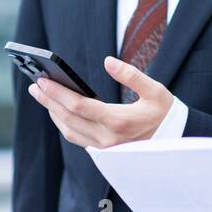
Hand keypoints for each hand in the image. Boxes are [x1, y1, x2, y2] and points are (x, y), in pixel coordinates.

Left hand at [27, 55, 173, 147]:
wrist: (176, 139)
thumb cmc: (166, 113)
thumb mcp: (156, 90)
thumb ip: (131, 75)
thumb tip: (108, 61)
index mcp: (119, 121)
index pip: (78, 106)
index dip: (58, 93)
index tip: (43, 80)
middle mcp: (108, 137)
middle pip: (68, 118)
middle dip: (49, 100)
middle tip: (35, 84)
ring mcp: (105, 146)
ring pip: (69, 130)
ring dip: (53, 112)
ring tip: (42, 95)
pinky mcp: (104, 150)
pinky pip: (77, 137)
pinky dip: (64, 123)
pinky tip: (58, 110)